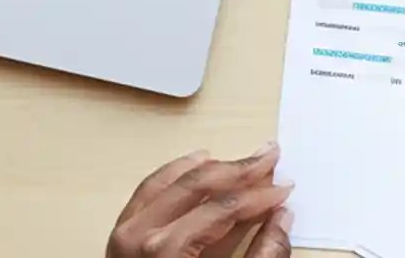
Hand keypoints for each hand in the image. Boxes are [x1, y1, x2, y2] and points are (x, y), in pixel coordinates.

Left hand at [107, 143, 294, 257]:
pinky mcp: (119, 234)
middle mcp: (141, 235)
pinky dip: (176, 172)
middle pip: (199, 184)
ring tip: (242, 160)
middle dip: (240, 168)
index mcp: (168, 251)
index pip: (224, 207)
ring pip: (173, 179)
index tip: (284, 188)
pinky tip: (196, 164)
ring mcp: (126, 233)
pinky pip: (150, 188)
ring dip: (211, 166)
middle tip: (270, 156)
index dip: (259, 195)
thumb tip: (281, 219)